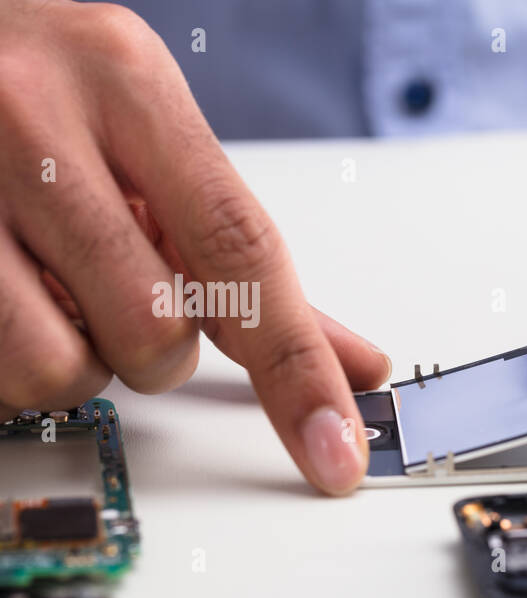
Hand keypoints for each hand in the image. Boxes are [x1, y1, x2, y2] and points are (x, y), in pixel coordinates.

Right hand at [0, 1, 389, 491]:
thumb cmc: (48, 102)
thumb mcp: (154, 147)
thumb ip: (250, 261)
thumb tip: (355, 365)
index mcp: (129, 84)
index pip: (244, 251)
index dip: (299, 368)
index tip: (337, 448)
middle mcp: (36, 116)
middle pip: (158, 327)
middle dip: (158, 348)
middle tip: (118, 291)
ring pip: (64, 366)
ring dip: (80, 361)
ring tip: (54, 291)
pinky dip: (16, 363)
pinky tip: (10, 296)